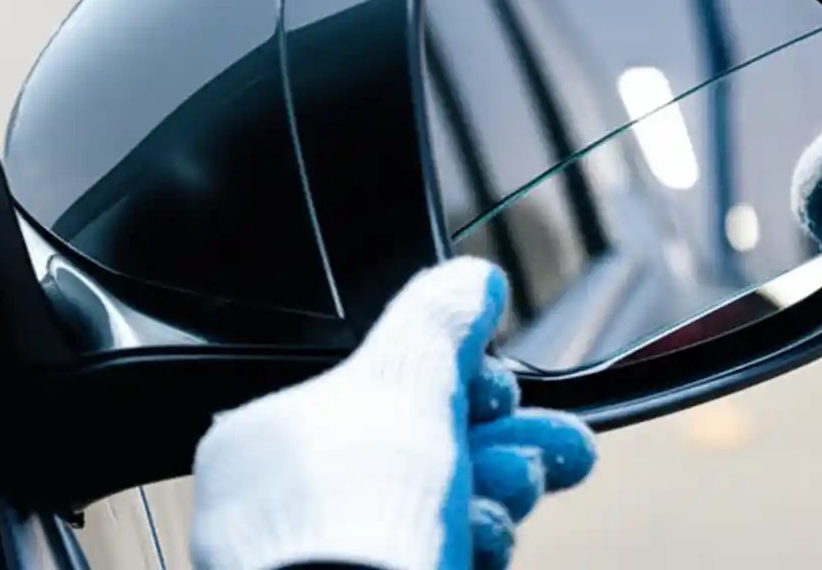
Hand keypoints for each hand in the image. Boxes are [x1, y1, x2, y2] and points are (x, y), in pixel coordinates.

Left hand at [189, 258, 595, 569]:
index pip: (380, 388)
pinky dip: (474, 542)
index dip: (456, 381)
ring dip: (498, 489)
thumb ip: (440, 321)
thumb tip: (471, 279)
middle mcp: (288, 505)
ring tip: (520, 485)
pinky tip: (485, 540)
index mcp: (267, 438)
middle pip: (421, 450)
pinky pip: (435, 555)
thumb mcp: (407, 384)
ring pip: (436, 509)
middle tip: (554, 442)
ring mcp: (328, 559)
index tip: (499, 387)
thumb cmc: (357, 518)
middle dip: (504, 441)